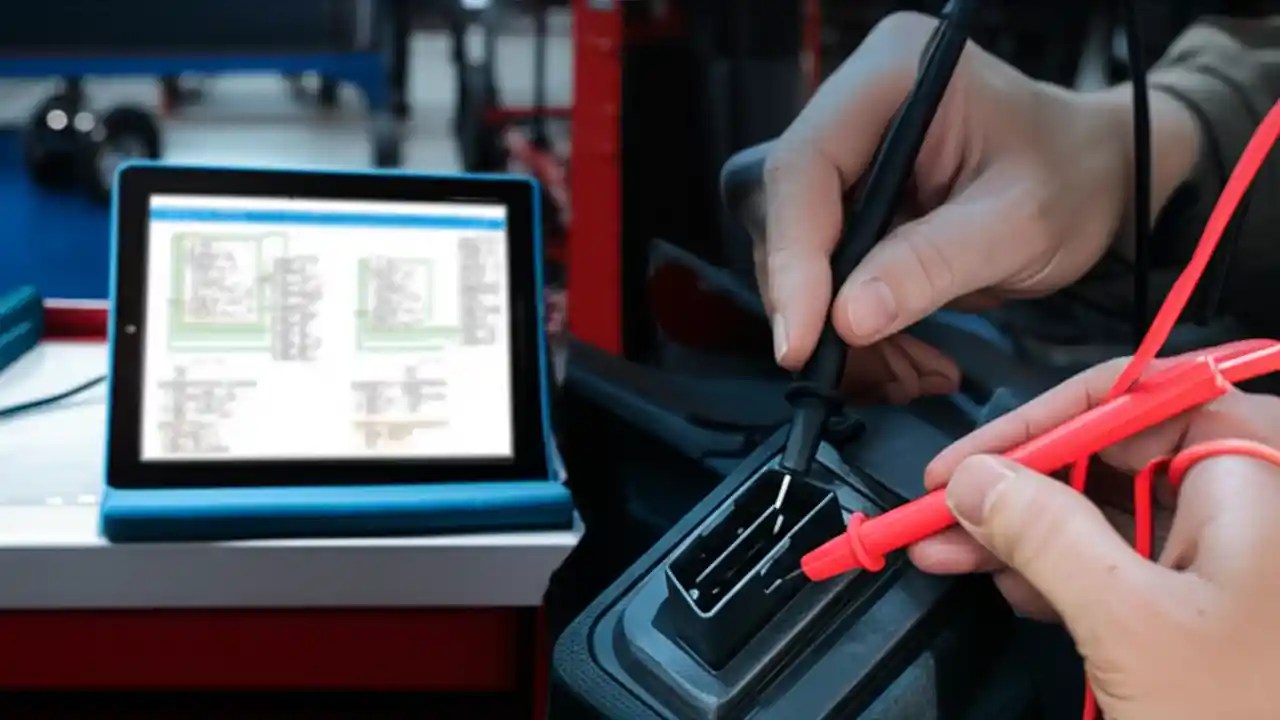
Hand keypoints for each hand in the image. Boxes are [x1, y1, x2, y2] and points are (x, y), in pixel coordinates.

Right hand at [750, 11, 1199, 403]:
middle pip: (786, 214)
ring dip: (839, 328)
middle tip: (851, 368)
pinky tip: (906, 357)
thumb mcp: (1019, 223)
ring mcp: (847, 159)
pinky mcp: (850, 204)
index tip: (802, 341)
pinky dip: (857, 329)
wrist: (1097, 178)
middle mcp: (852, 110)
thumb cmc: (1074, 175)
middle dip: (814, 302)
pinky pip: (825, 276)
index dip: (793, 259)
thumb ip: (933, 264)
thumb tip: (848, 318)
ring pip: (798, 257)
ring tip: (906, 372)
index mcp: (890, 76)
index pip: (805, 168)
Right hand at [912, 358, 1279, 718]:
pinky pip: (1129, 560)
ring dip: (1025, 530)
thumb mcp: (1129, 622)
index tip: (958, 467)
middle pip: (1113, 454)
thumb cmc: (1244, 714)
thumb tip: (975, 479)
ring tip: (946, 553)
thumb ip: (1045, 534)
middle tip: (936, 513)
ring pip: (1112, 510)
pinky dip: (1064, 570)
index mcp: (1257, 473)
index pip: (1130, 400)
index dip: (1034, 425)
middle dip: (1018, 485)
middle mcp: (1252, 496)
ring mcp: (1235, 552)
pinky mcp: (1216, 602)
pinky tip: (1007, 585)